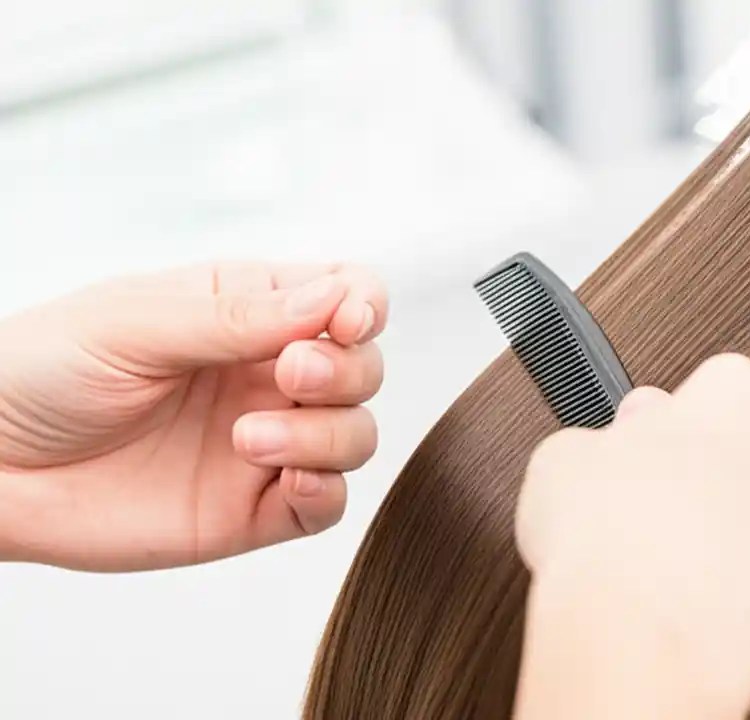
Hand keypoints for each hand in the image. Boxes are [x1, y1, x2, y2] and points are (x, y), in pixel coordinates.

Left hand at [0, 263, 387, 571]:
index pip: (346, 293)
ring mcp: (266, 442)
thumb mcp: (136, 322)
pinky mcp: (254, 508)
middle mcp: (266, 374)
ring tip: (247, 437)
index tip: (345, 321)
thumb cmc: (40, 372)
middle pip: (364, 366)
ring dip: (327, 434)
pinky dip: (325, 490)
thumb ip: (239, 315)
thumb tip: (335, 296)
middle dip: (344, 370)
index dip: (364, 305)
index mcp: (247, 310)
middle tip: (289, 376)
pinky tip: (281, 479)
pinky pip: (328, 503)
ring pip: (356, 434)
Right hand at [514, 354, 749, 719]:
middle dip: (698, 468)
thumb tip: (597, 455)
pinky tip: (679, 591)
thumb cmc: (612, 535)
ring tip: (651, 552)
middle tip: (637, 495)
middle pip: (746, 446)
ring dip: (718, 525)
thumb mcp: (564, 457)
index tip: (631, 438)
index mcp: (744, 395)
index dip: (664, 415)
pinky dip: (729, 580)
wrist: (645, 638)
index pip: (714, 383)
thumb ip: (594, 443)